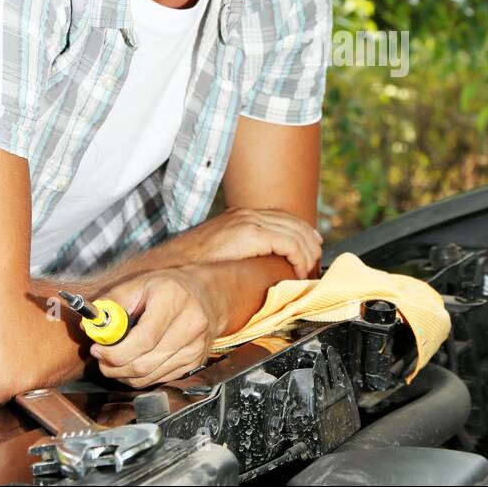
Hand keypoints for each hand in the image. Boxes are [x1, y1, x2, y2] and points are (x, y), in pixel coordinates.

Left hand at [89, 268, 226, 388]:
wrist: (206, 295)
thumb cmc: (167, 288)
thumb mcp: (138, 284)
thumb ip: (112, 302)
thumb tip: (89, 325)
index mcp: (174, 300)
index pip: (143, 340)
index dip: (115, 352)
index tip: (97, 350)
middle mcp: (191, 325)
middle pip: (145, 363)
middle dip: (114, 366)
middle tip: (101, 358)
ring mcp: (195, 347)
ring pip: (150, 376)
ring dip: (124, 375)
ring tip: (113, 361)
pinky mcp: (195, 362)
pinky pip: (160, 380)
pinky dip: (140, 377)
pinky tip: (132, 364)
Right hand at [168, 206, 322, 279]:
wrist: (172, 264)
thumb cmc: (193, 264)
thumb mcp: (222, 251)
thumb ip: (241, 250)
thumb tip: (260, 265)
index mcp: (243, 216)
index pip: (285, 218)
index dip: (305, 233)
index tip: (313, 249)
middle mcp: (248, 214)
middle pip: (296, 224)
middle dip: (311, 246)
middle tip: (315, 266)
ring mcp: (249, 221)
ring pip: (296, 234)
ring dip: (308, 255)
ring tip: (308, 272)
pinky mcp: (249, 233)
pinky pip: (288, 242)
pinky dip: (299, 258)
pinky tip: (299, 272)